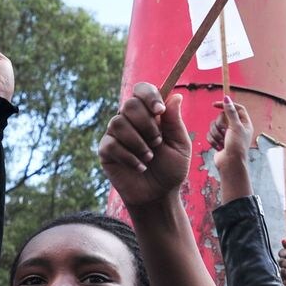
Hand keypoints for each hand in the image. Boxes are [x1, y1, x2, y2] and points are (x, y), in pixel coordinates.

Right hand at [99, 83, 190, 207]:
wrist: (158, 194)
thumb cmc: (171, 168)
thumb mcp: (180, 145)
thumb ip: (175, 122)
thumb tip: (175, 96)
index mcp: (150, 114)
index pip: (142, 90)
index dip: (149, 96)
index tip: (160, 110)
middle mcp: (131, 120)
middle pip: (129, 104)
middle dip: (146, 124)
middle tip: (157, 142)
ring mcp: (116, 134)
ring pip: (118, 123)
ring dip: (138, 143)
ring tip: (150, 157)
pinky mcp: (106, 150)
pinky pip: (111, 144)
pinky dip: (129, 157)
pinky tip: (140, 167)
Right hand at [208, 95, 253, 173]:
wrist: (230, 165)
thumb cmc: (236, 147)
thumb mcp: (235, 127)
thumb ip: (230, 112)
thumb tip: (227, 98)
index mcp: (244, 124)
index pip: (236, 108)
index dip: (227, 105)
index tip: (215, 105)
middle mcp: (236, 128)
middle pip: (222, 117)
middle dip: (220, 124)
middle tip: (224, 132)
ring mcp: (227, 135)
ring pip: (215, 126)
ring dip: (216, 134)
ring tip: (222, 142)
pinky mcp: (219, 141)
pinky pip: (210, 134)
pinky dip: (213, 140)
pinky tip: (218, 147)